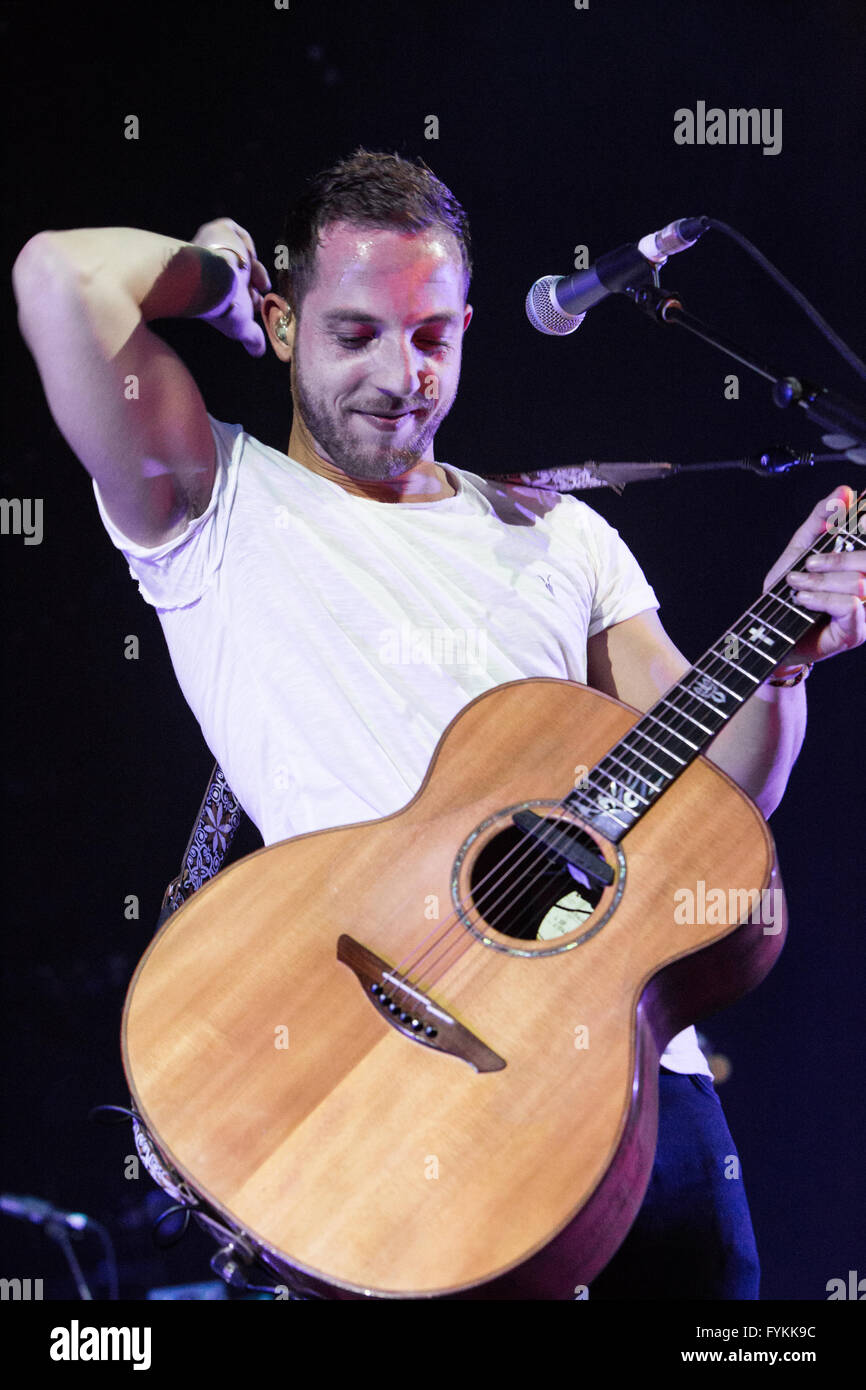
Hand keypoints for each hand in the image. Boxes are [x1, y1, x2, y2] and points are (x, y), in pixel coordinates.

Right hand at [189, 217, 271, 356]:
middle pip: (239, 274)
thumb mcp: (240, 326)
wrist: (212, 281)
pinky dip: (244, 242)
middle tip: (261, 295)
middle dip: (252, 286)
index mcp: (215, 291)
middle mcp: (213, 268)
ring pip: (239, 254)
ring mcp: (213, 247)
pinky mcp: (216, 230)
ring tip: (259, 282)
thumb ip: (251, 338)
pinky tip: (246, 257)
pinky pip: (233, 230)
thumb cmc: (222, 306)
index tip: (259, 305)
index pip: (235, 292)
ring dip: (253, 269)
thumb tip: (258, 353)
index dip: (251, 298)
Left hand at [762, 484, 865, 671]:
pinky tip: (803, 599)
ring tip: (796, 583)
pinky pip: (850, 607)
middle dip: (839, 557)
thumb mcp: (800, 547)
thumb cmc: (790, 590)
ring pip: (861, 584)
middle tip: (808, 562)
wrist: (770, 632)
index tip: (856, 513)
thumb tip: (844, 492)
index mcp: (860, 561)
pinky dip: (823, 599)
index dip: (865, 520)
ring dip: (822, 581)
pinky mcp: (856, 631)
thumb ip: (822, 518)